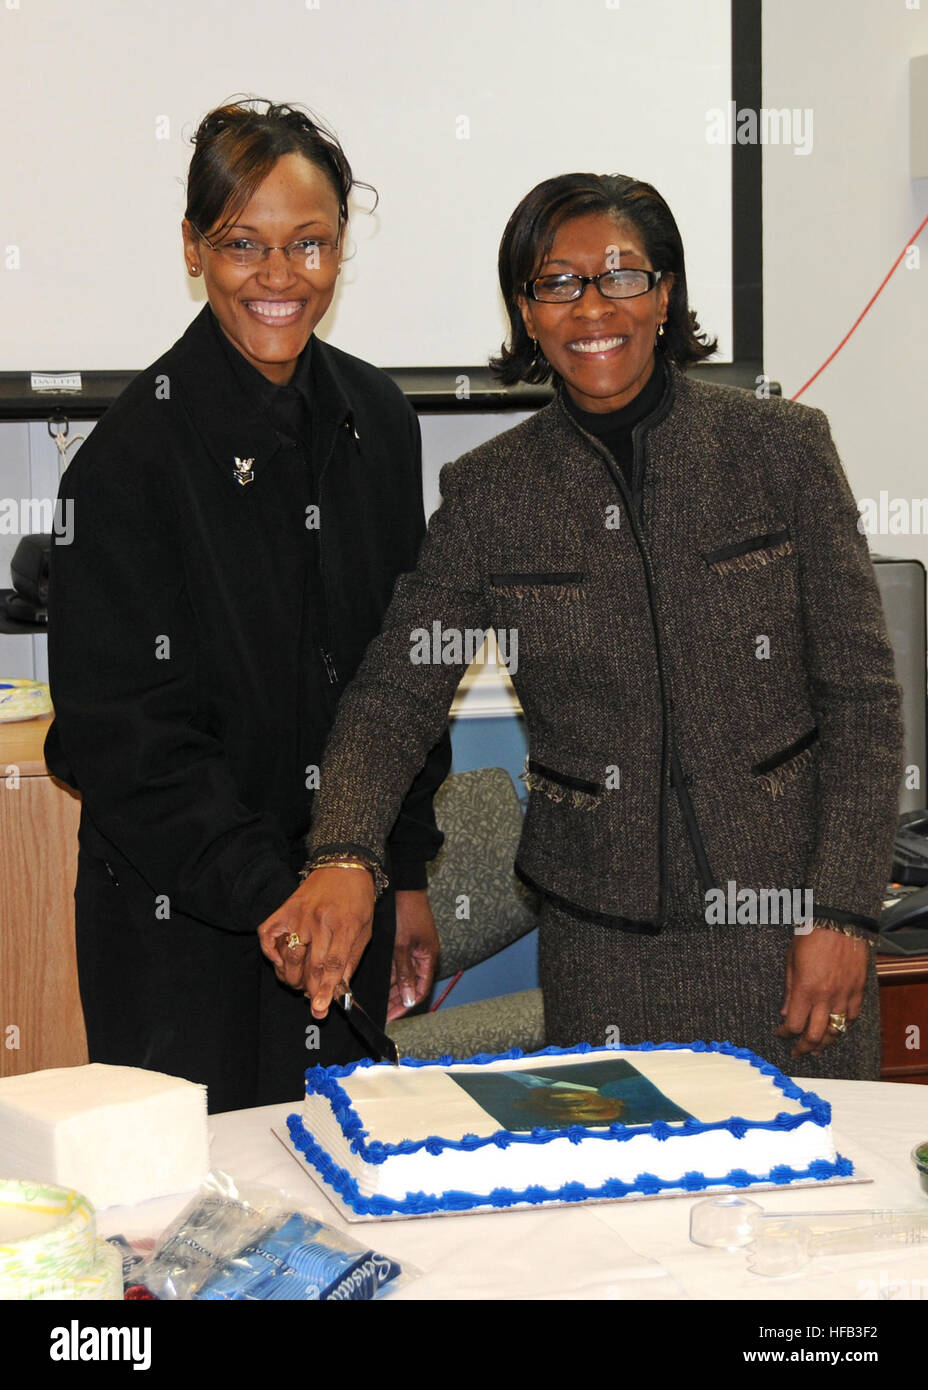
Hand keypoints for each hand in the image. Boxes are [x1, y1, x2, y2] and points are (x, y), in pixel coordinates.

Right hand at [257, 867, 374, 1018]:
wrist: (344, 865)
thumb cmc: (357, 899)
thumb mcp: (364, 929)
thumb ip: (352, 959)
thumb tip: (341, 988)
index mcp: (345, 926)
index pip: (332, 965)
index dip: (325, 990)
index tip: (319, 1009)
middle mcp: (320, 921)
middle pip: (310, 966)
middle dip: (309, 989)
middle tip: (311, 999)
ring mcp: (299, 915)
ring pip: (290, 956)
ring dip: (291, 977)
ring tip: (298, 982)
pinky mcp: (284, 909)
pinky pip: (268, 936)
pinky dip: (271, 953)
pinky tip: (283, 961)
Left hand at [387, 890, 439, 1021]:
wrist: (403, 888)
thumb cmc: (406, 913)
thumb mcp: (402, 946)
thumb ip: (405, 973)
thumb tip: (409, 998)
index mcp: (429, 958)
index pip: (421, 991)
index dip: (406, 1005)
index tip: (390, 1015)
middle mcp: (424, 956)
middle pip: (412, 986)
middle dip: (397, 1000)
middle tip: (380, 1011)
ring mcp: (415, 950)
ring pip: (404, 977)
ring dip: (392, 989)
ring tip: (376, 1001)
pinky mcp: (406, 943)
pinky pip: (399, 965)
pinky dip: (390, 975)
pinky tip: (378, 982)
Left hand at [775, 928, 868, 1057]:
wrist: (838, 922)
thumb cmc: (810, 936)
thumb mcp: (791, 961)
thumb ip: (789, 990)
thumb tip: (786, 1013)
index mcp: (805, 989)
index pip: (794, 1025)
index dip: (785, 1034)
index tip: (780, 1034)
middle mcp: (826, 997)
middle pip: (815, 1035)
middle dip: (804, 1047)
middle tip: (798, 1052)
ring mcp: (844, 995)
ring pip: (836, 1031)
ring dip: (825, 1043)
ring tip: (817, 1049)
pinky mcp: (858, 990)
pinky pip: (852, 1017)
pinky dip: (844, 1027)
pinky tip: (836, 1030)